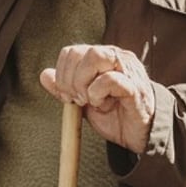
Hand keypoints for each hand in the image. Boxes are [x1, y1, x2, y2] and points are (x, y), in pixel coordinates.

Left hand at [40, 44, 155, 153]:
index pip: (72, 51)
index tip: (65, 96)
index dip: (62, 73)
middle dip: (70, 79)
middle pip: (81, 51)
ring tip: (89, 101)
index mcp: (103, 58)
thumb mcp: (84, 101)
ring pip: (95, 56)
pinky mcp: (135, 87)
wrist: (141, 135)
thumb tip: (44, 75)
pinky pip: (110, 79)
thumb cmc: (115, 115)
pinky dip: (98, 93)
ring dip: (82, 82)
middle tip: (75, 100)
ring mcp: (127, 69)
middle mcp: (116, 57)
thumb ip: (65, 88)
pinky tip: (102, 105)